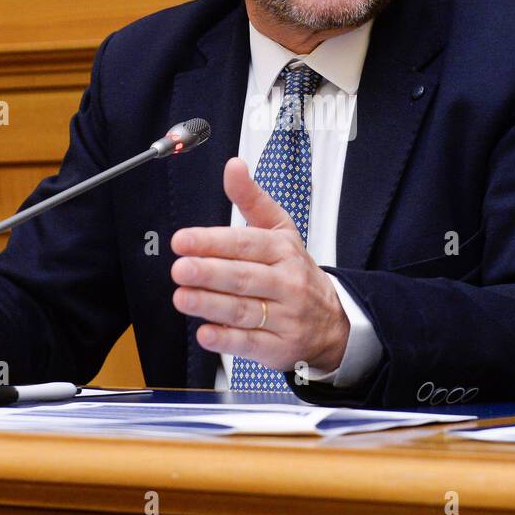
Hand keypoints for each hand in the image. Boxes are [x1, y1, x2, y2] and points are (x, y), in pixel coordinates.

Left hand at [170, 157, 349, 374]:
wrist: (333, 322)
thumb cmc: (296, 273)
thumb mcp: (280, 231)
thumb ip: (251, 199)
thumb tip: (233, 166)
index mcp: (283, 250)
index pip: (247, 243)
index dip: (213, 241)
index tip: (183, 240)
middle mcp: (286, 283)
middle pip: (244, 277)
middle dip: (210, 273)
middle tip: (181, 268)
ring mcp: (285, 317)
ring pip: (245, 310)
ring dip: (210, 305)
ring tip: (183, 297)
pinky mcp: (279, 347)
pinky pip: (251, 343)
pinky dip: (227, 339)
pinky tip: (206, 333)